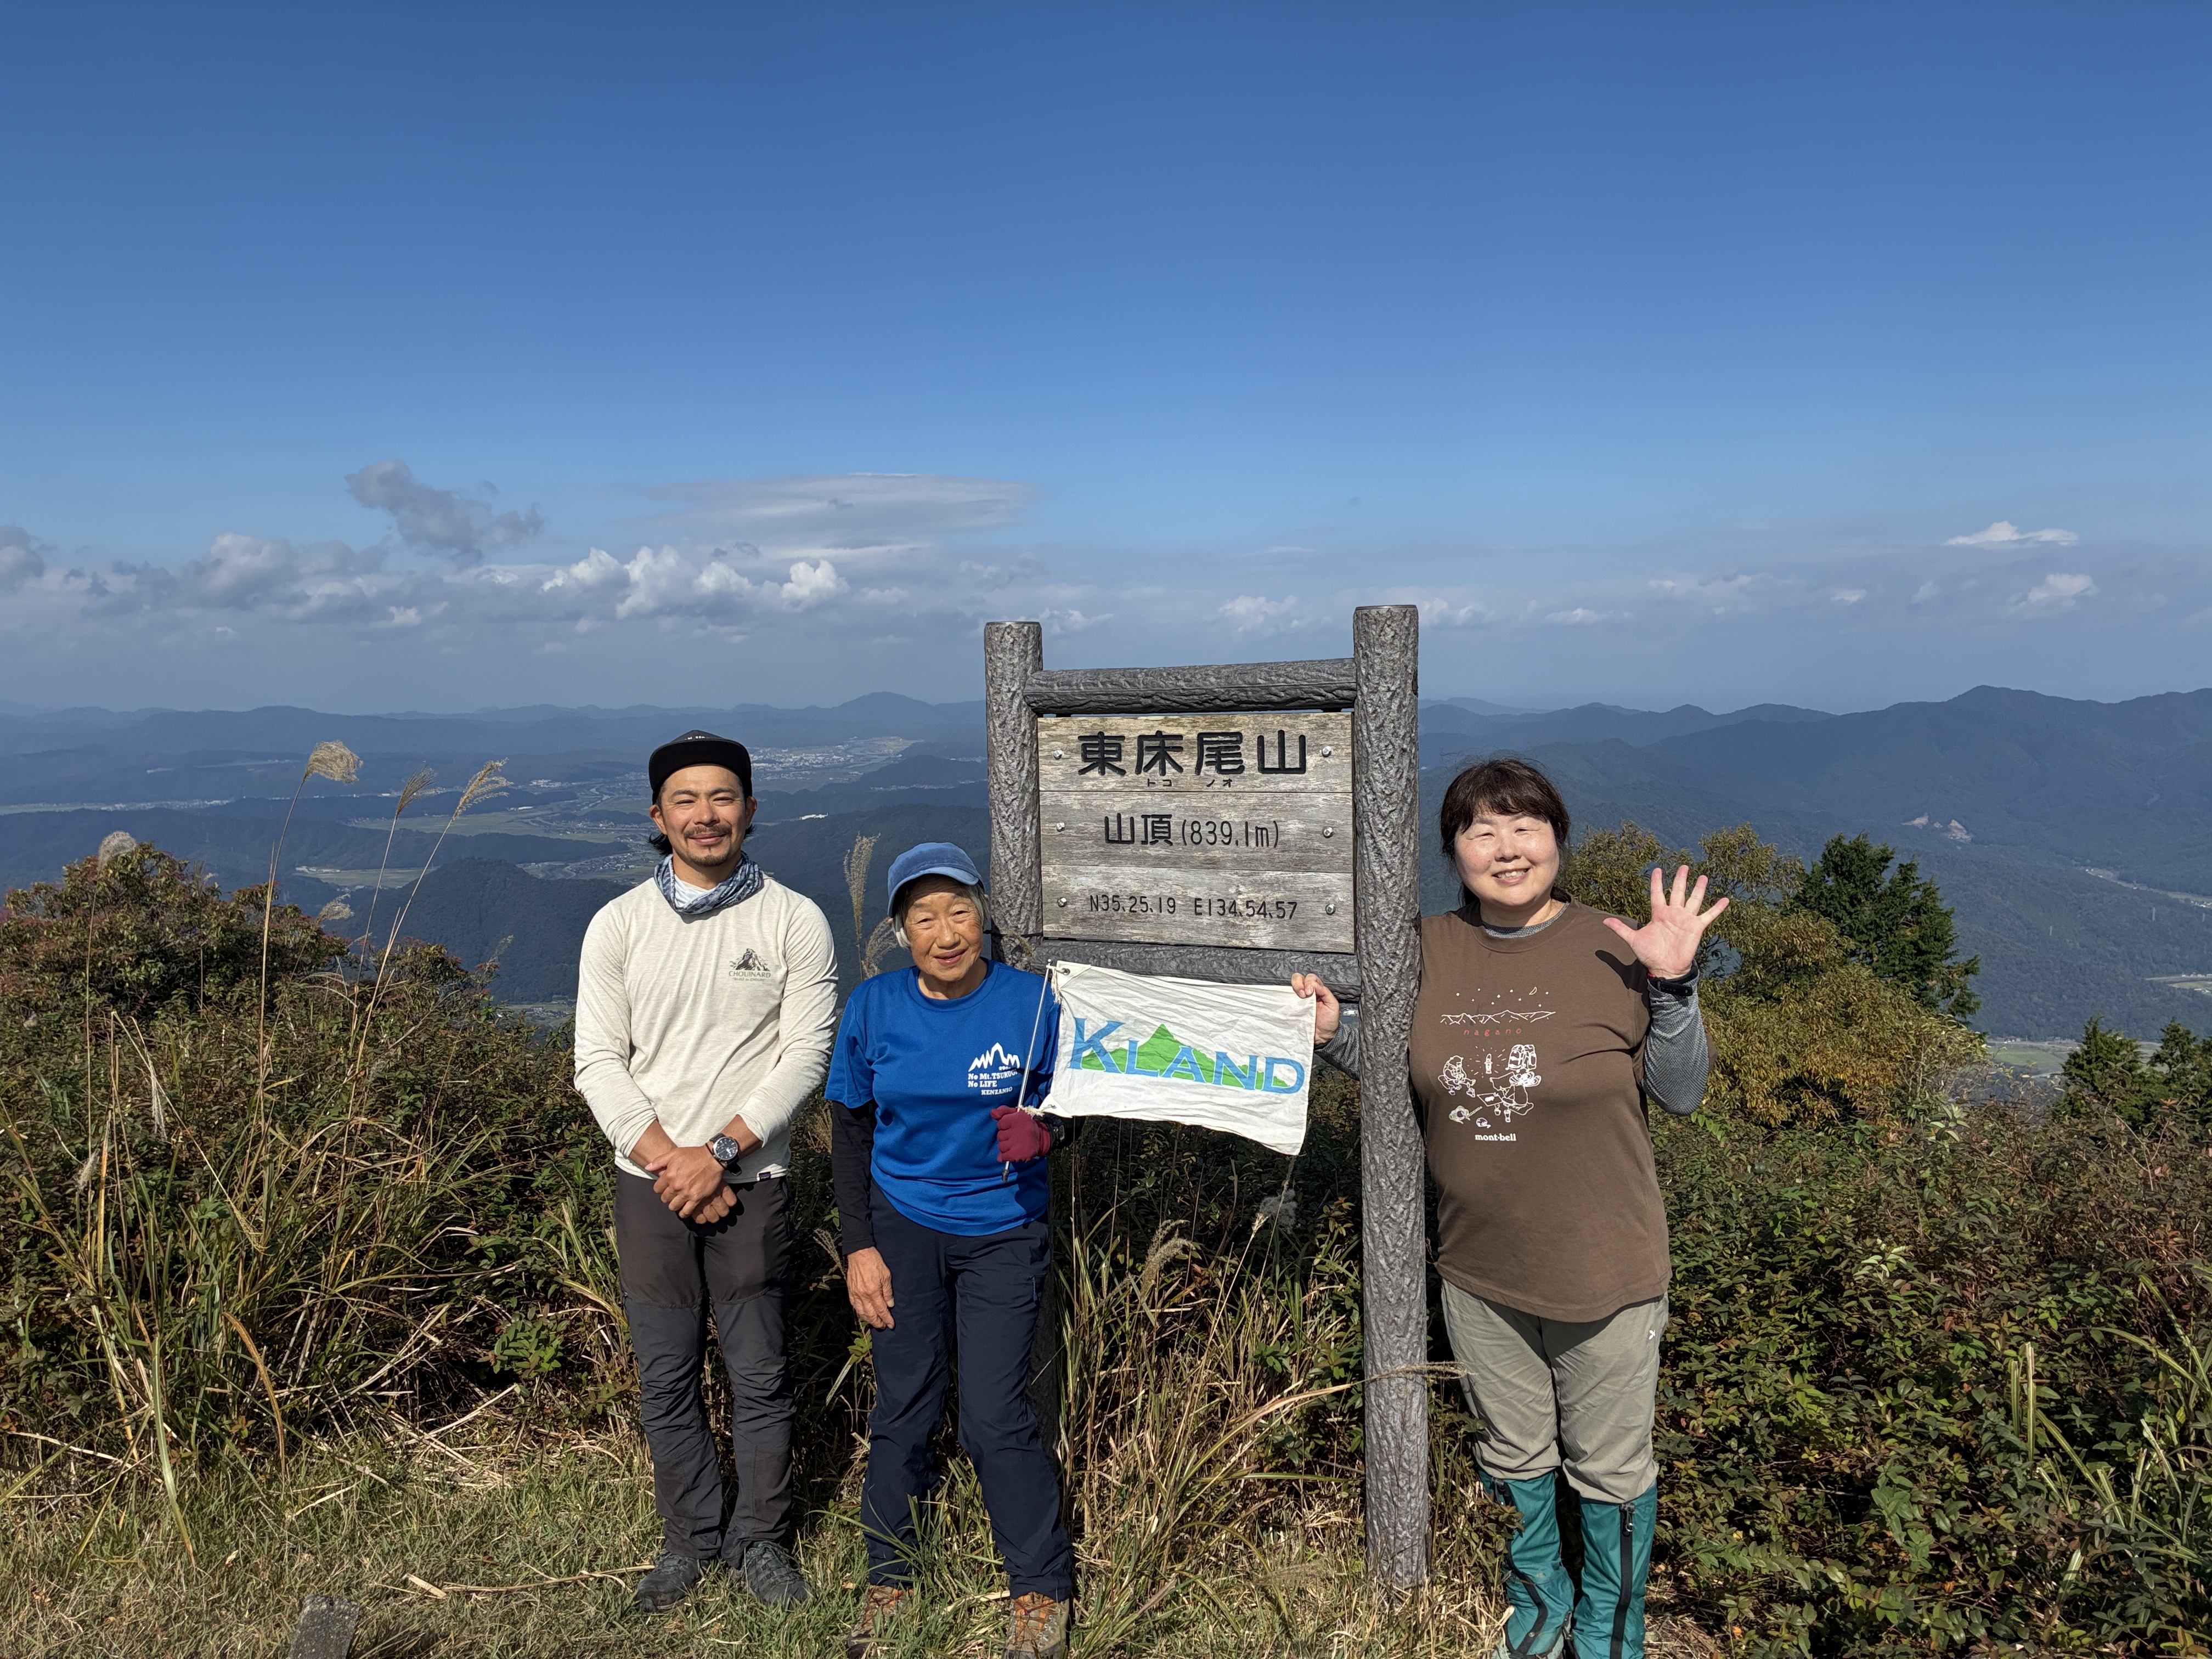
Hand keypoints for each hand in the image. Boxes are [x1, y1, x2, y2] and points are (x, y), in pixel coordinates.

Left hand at [645, 1144, 729, 1221]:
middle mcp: (676, 1185)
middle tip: (672, 1194)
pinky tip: (684, 1210)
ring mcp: (686, 1193)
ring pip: (673, 1206)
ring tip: (678, 1201)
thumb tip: (648, 1167)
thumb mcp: (674, 1153)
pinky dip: (683, 1212)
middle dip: (667, 1196)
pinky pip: (686, 1211)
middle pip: (664, 1199)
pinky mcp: (696, 1198)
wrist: (712, 1158)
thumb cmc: (694, 1155)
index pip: (657, 1189)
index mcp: (669, 1175)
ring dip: (674, 1205)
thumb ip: (659, 1161)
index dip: (660, 1188)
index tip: (665, 1187)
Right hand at [847, 1246, 893, 1328]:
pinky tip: (864, 1314)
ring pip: (861, 1312)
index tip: (891, 1325)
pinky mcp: (850, 1291)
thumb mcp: (886, 1275)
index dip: (887, 1319)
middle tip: (883, 1326)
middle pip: (870, 1314)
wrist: (859, 1253)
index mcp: (873, 1291)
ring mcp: (855, 1294)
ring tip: (875, 1323)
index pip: (881, 1310)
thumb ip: (888, 1291)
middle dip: (878, 1322)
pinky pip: (855, 1306)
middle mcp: (863, 1295)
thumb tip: (890, 1304)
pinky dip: (860, 1312)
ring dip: (868, 1320)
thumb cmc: (874, 1262)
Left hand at [991, 1104, 1052, 1162]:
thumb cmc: (1025, 1125)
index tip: (1012, 1127)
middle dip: (1005, 1137)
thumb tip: (992, 1113)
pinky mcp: (1019, 1154)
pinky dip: (1006, 1156)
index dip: (1004, 1126)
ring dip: (1006, 1146)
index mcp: (1018, 1118)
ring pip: (1001, 1146)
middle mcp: (1018, 1130)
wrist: (1041, 1138)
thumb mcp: (1016, 1113)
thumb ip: (1003, 1111)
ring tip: (1015, 1144)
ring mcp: (1018, 1143)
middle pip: (1000, 1136)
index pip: (1001, 1123)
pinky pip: (1004, 1156)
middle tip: (1015, 1136)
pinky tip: (1012, 1152)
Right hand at [1291, 974, 1339, 1042]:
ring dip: (1294, 988)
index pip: (1311, 978)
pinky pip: (1286, 999)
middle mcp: (1307, 993)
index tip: (1310, 992)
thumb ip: (1326, 993)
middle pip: (1299, 978)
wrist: (1323, 1036)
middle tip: (1303, 994)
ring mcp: (1298, 1000)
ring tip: (1299, 997)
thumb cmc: (1329, 1020)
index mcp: (1318, 990)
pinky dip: (1286, 997)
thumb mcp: (1333, 1006)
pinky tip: (1291, 1003)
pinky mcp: (1292, 1008)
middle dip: (1299, 983)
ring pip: (1291, 986)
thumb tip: (1315, 984)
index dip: (1309, 981)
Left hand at [1602, 864, 1728, 980]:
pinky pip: (1708, 915)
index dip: (1657, 882)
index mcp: (1658, 914)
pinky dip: (1717, 908)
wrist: (1665, 968)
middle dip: (1680, 879)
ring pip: (1694, 900)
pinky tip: (1725, 899)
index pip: (1657, 894)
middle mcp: (1673, 914)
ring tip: (1703, 876)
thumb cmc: (1650, 955)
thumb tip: (1603, 921)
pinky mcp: (1696, 928)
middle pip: (1678, 892)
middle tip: (1683, 866)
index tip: (1657, 869)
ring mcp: (1686, 920)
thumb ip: (1620, 929)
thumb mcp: (1633, 940)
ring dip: (1698, 888)